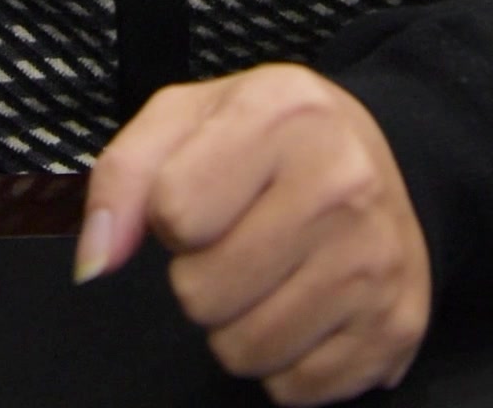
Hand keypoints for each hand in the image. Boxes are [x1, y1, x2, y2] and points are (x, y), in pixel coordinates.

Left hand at [76, 66, 430, 404]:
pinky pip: (295, 387)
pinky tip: (303, 303)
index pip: (173, 210)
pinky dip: (285, 359)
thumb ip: (123, 175)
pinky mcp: (396, 326)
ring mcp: (375, 260)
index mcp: (281, 112)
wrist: (384, 154)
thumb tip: (96, 261)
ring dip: (238, 323)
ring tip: (267, 271)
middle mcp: (340, 182)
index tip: (203, 196)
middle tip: (235, 239)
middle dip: (200, 275)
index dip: (170, 215)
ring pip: (245, 351)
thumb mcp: (186, 119)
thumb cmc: (270, 138)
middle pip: (203, 293)